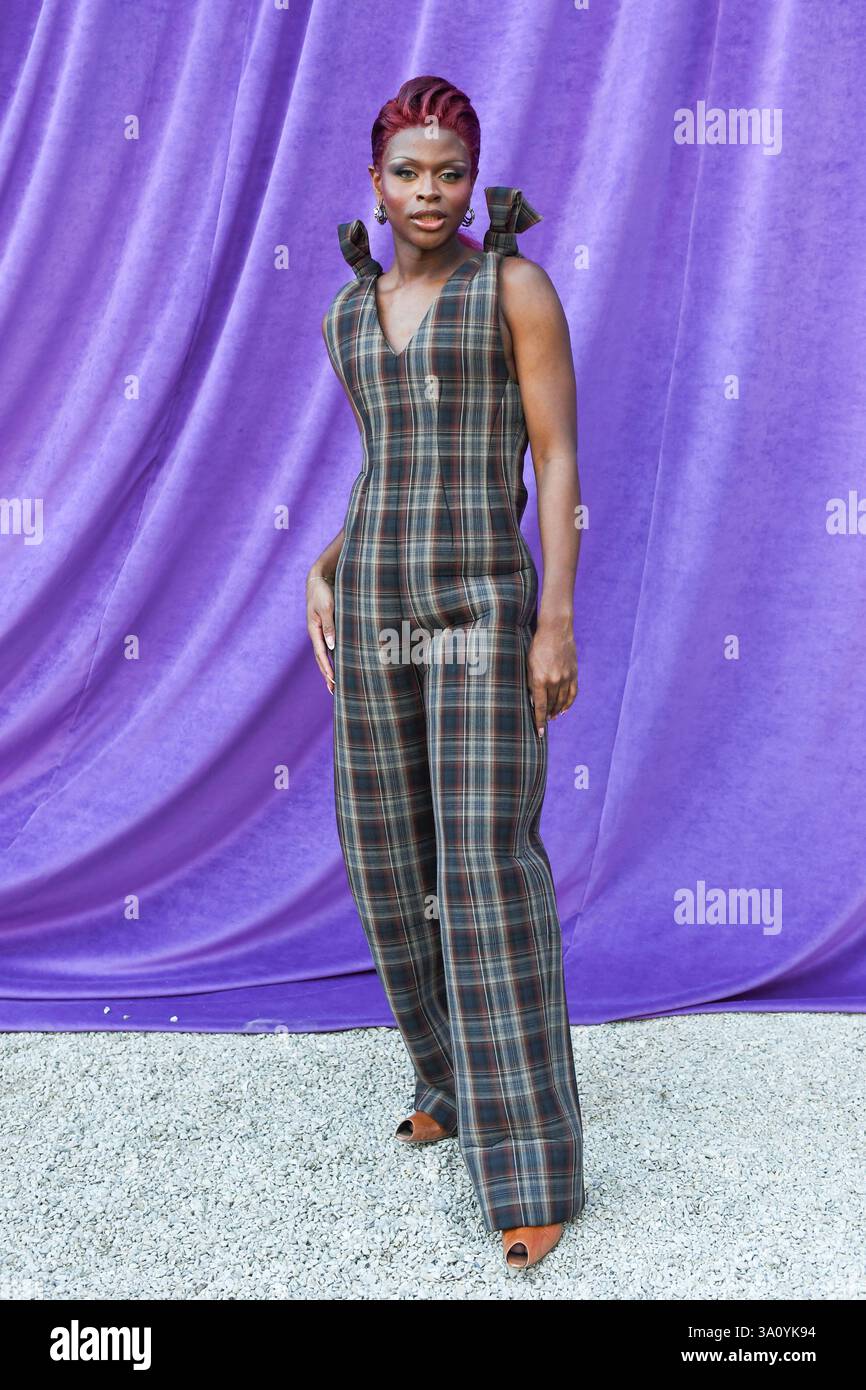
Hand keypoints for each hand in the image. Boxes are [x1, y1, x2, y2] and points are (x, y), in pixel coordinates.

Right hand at [306, 571, 335, 694]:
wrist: (319, 579)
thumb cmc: (322, 592)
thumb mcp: (326, 607)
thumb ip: (329, 626)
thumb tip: (331, 646)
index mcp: (314, 630)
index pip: (321, 654)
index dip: (327, 668)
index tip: (333, 681)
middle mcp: (317, 633)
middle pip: (321, 658)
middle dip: (327, 675)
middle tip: (333, 691)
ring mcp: (321, 632)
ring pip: (325, 654)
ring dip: (329, 669)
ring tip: (335, 684)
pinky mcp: (327, 628)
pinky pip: (330, 646)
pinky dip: (333, 658)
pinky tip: (340, 665)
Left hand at [527, 618, 577, 736]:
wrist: (556, 631)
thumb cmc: (538, 646)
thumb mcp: (529, 665)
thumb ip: (530, 683)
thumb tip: (532, 701)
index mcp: (540, 679)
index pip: (540, 706)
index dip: (539, 721)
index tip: (540, 733)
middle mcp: (554, 681)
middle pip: (551, 705)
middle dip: (547, 715)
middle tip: (544, 722)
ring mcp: (566, 678)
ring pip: (562, 701)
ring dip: (557, 711)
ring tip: (553, 716)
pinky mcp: (574, 673)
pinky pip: (573, 694)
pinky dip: (569, 703)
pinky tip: (564, 710)